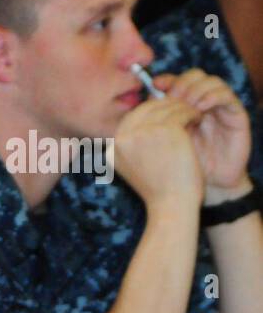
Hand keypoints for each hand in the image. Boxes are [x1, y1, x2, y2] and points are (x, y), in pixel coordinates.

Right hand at [114, 93, 204, 207]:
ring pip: (166, 107)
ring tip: (193, 115)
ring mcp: (143, 132)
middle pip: (147, 108)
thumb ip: (133, 145)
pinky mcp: (165, 129)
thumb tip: (144, 123)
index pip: (132, 117)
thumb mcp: (135, 168)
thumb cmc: (159, 191)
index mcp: (113, 147)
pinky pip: (181, 111)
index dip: (152, 112)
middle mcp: (123, 137)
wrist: (171, 205)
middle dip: (167, 106)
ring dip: (182, 109)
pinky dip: (192, 113)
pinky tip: (198, 119)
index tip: (168, 114)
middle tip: (183, 110)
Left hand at [157, 69, 251, 196]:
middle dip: (181, 83)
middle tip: (172, 97)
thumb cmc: (173, 167)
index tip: (155, 85)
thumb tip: (142, 99)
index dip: (166, 80)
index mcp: (181, 107)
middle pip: (194, 76)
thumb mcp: (158, 142)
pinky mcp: (236, 115)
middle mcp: (201, 103)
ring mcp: (219, 108)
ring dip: (196, 89)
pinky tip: (201, 107)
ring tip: (186, 104)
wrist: (196, 190)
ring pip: (211, 82)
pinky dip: (213, 96)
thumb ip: (151, 122)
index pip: (176, 81)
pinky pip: (227, 96)